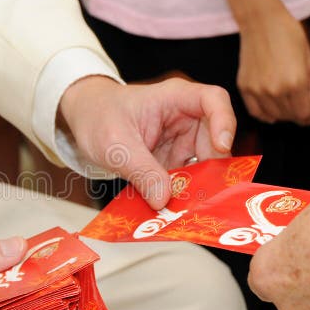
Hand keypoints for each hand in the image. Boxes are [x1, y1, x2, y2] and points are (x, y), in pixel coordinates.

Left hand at [59, 76, 235, 209]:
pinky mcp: (174, 160)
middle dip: (211, 169)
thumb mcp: (115, 145)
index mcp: (174, 98)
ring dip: (199, 187)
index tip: (221, 147)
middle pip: (215, 140)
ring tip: (189, 210)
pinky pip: (188, 178)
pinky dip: (184, 194)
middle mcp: (185, 118)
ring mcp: (181, 141)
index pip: (213, 100)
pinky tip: (177, 211)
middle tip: (203, 198)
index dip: (225, 122)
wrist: (84, 119)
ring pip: (205, 165)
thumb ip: (140, 170)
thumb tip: (163, 200)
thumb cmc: (98, 117)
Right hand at [237, 9, 309, 124]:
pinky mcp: (244, 87)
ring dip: (284, 114)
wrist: (261, 21)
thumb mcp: (309, 57)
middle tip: (303, 102)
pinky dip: (266, 114)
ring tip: (289, 103)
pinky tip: (273, 109)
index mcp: (296, 82)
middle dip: (300, 113)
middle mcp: (275, 90)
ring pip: (274, 116)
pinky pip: (256, 111)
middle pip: (290, 116)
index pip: (305, 114)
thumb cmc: (287, 33)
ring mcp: (258, 90)